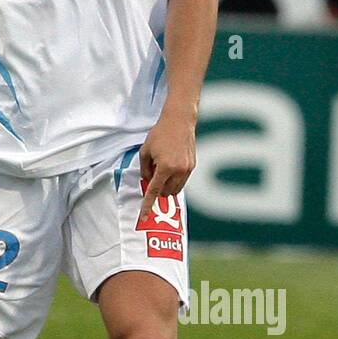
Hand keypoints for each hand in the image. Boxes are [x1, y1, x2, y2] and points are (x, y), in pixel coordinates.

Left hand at [136, 107, 195, 223]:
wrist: (179, 122)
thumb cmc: (159, 134)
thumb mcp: (145, 151)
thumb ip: (145, 170)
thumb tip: (148, 182)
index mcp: (165, 167)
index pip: (154, 191)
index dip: (148, 205)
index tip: (144, 216)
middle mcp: (178, 171)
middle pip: (166, 193)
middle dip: (157, 190)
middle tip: (152, 175)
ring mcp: (187, 169)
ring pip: (175, 190)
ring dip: (166, 186)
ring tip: (161, 169)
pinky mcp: (192, 166)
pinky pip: (182, 181)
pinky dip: (174, 180)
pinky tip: (169, 168)